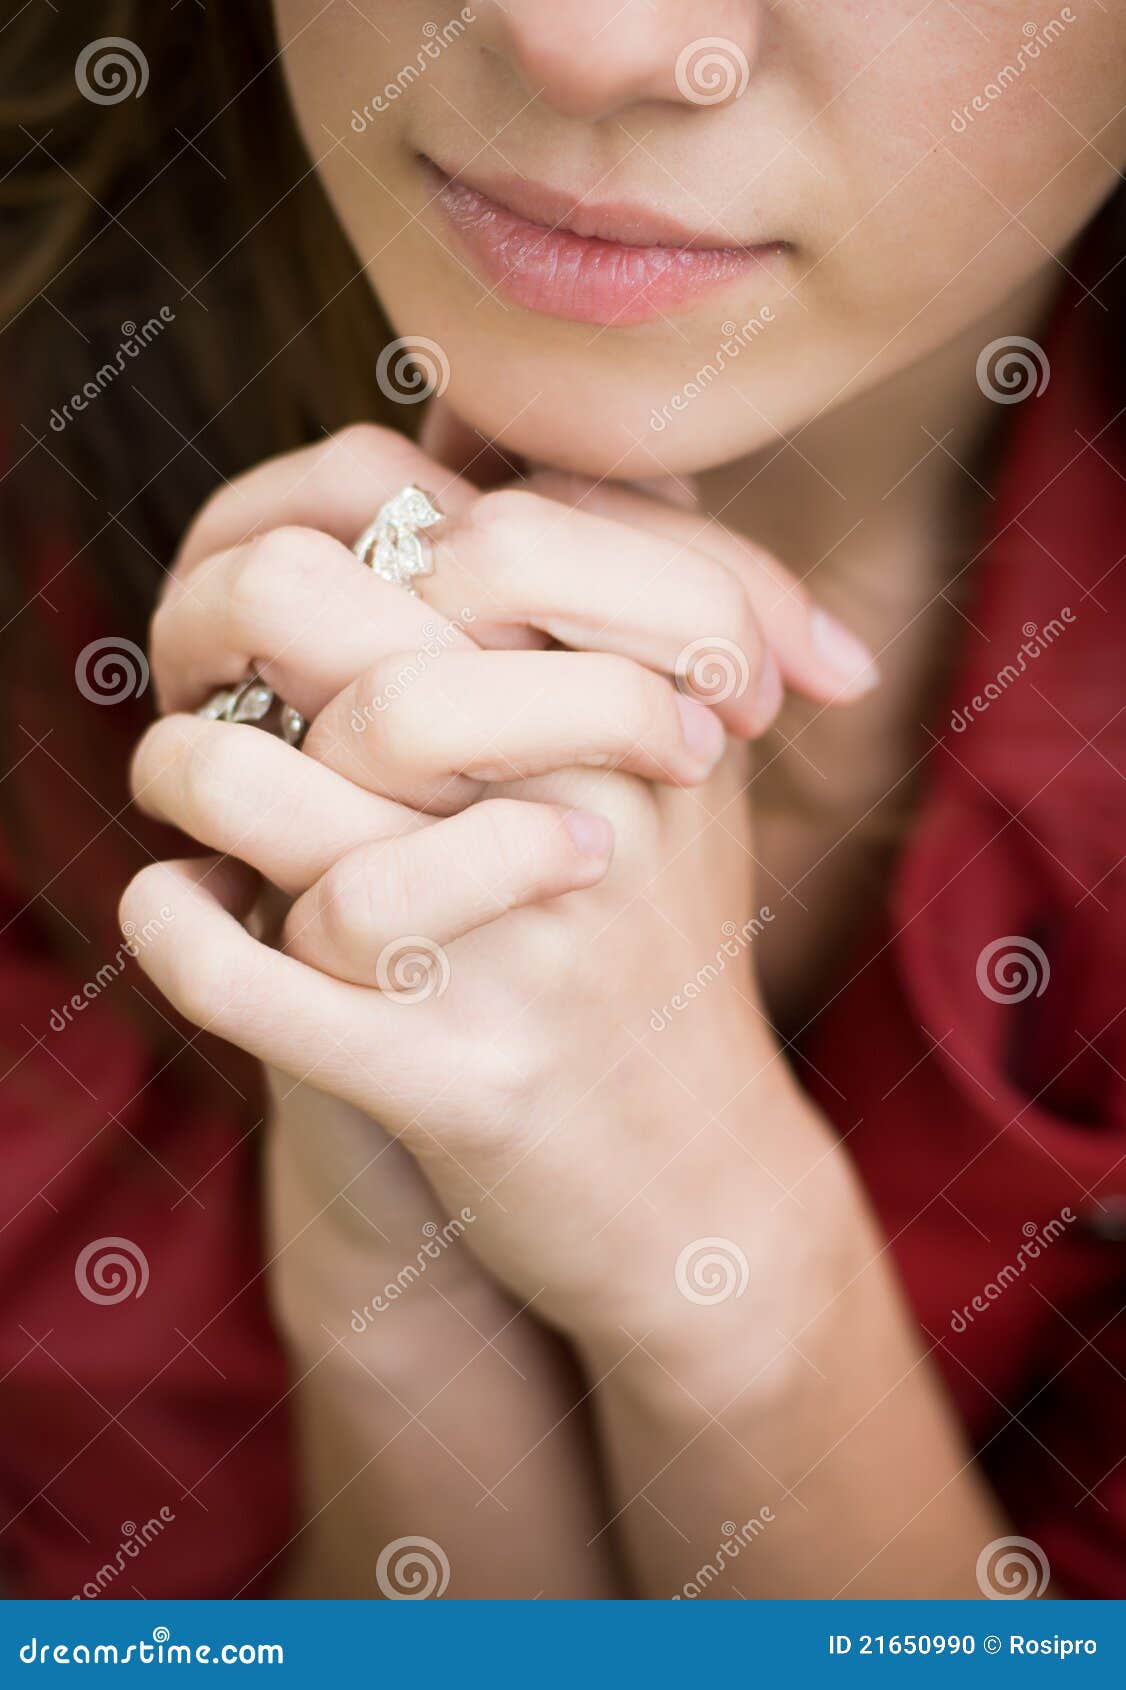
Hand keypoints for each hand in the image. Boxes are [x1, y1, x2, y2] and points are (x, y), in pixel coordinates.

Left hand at [124, 423, 875, 1349]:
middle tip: (210, 658)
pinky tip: (185, 900)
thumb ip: (627, 616)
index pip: (490, 535)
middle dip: (223, 618)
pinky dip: (172, 924)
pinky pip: (235, 975)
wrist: (697, 1186)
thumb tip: (516, 451)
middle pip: (338, 633)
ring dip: (180, 766)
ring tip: (195, 785)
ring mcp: (511, 956)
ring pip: (255, 789)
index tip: (304, 569)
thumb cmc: (660, 953)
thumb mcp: (690, 781)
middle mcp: (592, 819)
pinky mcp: (441, 1082)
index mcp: (651, 722)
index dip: (353, 518)